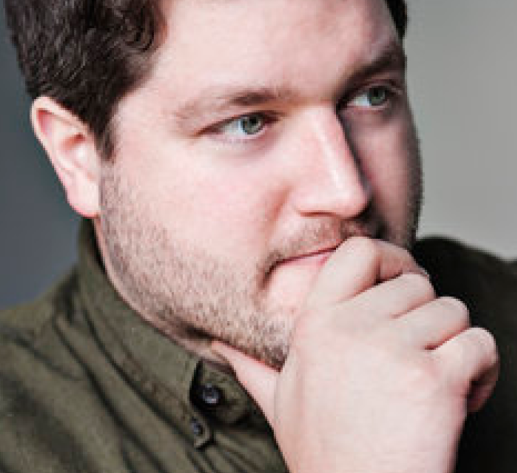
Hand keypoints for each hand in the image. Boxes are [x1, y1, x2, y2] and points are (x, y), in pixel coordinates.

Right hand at [213, 237, 498, 472]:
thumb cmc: (324, 451)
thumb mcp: (279, 402)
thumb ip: (252, 366)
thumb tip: (219, 346)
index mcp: (316, 324)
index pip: (358, 250)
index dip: (390, 257)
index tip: (402, 279)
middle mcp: (352, 328)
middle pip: (417, 283)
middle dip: (428, 315)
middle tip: (419, 352)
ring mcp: (393, 351)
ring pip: (452, 310)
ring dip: (456, 343)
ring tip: (437, 379)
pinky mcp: (434, 379)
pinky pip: (480, 343)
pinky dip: (482, 368)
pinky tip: (463, 396)